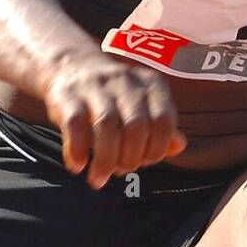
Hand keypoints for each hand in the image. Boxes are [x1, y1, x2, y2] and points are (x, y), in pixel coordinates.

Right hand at [40, 56, 186, 187]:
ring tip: (98, 179)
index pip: (164, 121)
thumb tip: (179, 147)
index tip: (144, 162)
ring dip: (104, 161)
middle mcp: (125, 80)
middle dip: (130, 159)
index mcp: (151, 83)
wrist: (72, 67)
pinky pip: (75, 125)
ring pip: (106, 126)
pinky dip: (77, 151)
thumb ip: (162, 127)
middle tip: (120, 171)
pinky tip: (79, 165)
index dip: (157, 149)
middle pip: (136, 126)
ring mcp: (95, 85)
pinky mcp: (67, 95)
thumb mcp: (144, 105)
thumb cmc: (116, 96)